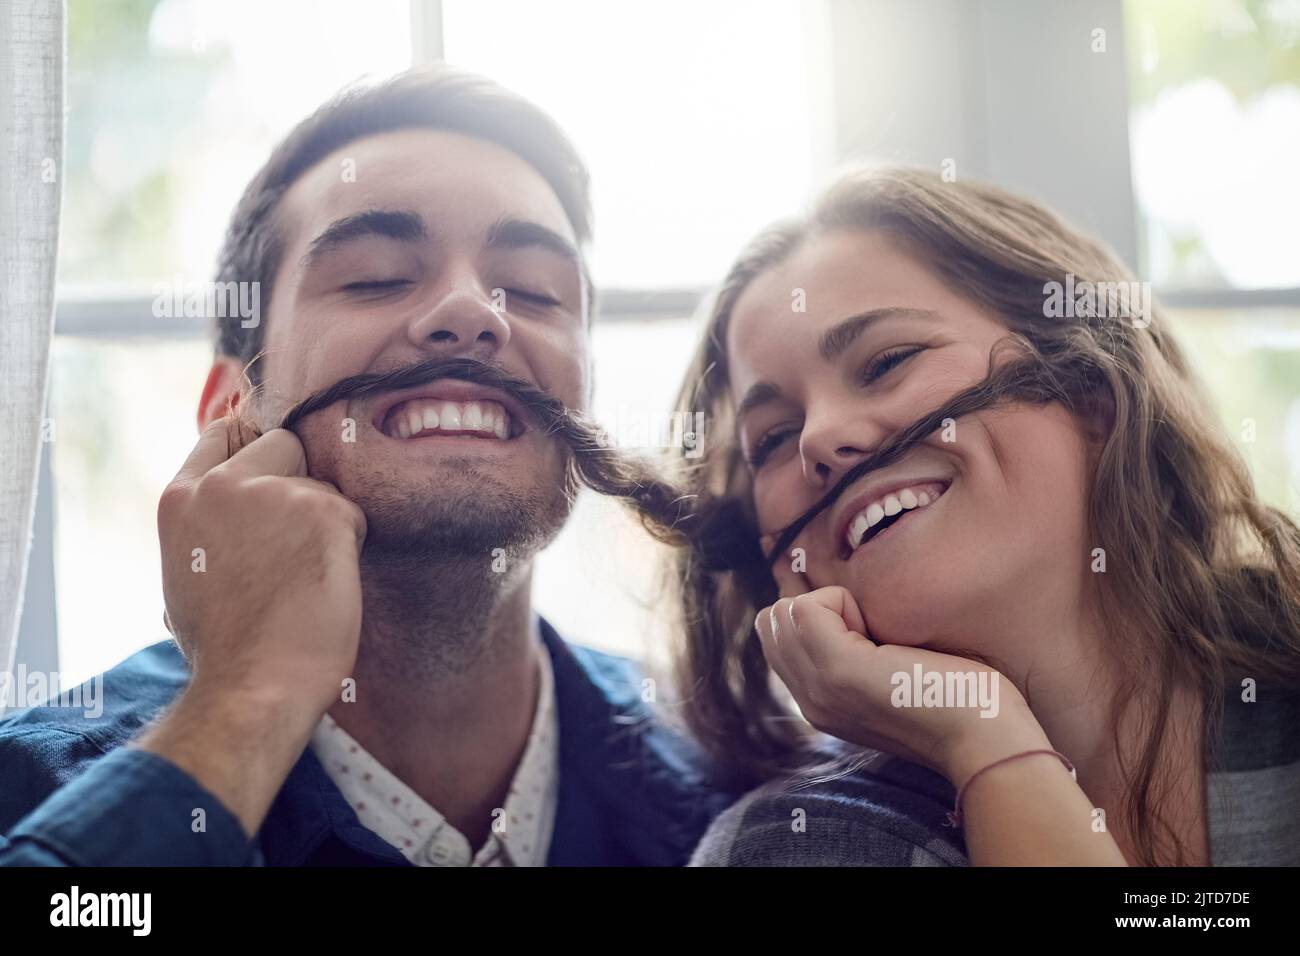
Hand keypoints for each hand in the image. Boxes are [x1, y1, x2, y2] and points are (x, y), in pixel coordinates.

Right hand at [158, 417, 366, 713]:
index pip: (222, 433)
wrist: (254, 685)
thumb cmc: (224, 647)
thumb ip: (208, 524)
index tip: (271, 472)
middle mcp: (223, 485)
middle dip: (297, 481)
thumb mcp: (186, 571)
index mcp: (181, 498)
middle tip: (293, 543)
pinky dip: (348, 546)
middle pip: (283, 444)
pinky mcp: (323, 510)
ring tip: (302, 579)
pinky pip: (352, 514)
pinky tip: (325, 584)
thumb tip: (233, 505)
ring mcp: (274, 493)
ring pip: (322, 484)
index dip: (252, 449)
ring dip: (324, 522)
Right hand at [755, 540, 1049, 787]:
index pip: (777, 637)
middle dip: (816, 607)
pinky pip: (807, 607)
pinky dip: (841, 601)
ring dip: (829, 604)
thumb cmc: (958, 701)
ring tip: (873, 632)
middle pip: (772, 622)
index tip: (866, 635)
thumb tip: (845, 615)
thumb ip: (856, 656)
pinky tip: (878, 632)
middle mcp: (809, 700)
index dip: (816, 618)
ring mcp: (819, 687)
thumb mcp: (890, 680)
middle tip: (869, 631)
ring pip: (783, 612)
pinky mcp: (838, 670)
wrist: (984, 741)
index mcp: (820, 703)